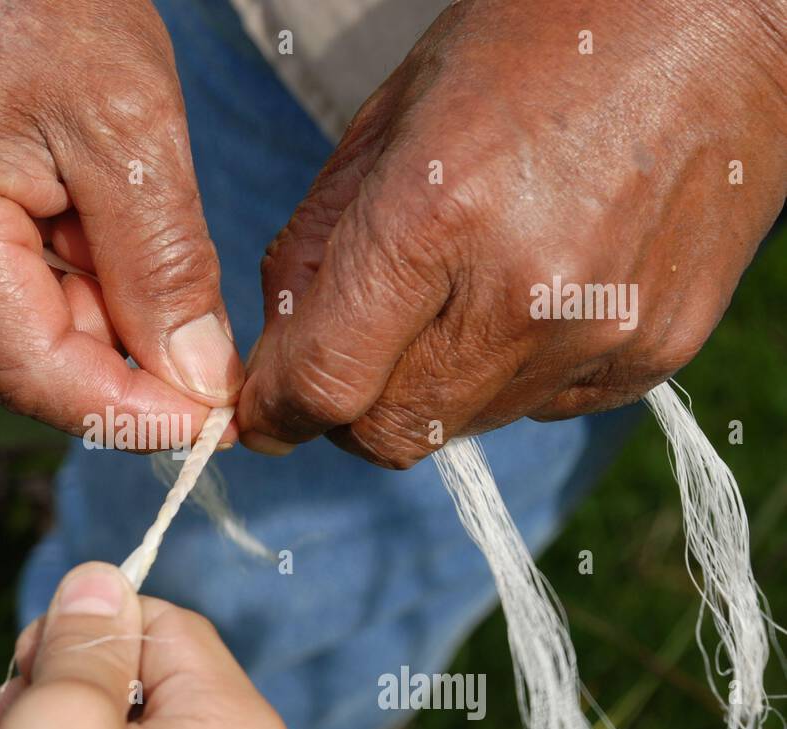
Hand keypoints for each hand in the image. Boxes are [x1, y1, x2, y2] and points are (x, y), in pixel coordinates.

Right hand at [0, 0, 241, 447]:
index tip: (210, 422)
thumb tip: (199, 381)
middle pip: (25, 361)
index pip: (34, 374)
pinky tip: (81, 216)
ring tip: (116, 214)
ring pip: (15, 334)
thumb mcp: (130, 129)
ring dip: (93, 308)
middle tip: (201, 319)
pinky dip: (62, 281)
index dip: (129, 411)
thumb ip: (164, 268)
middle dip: (122, 350)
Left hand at [238, 0, 786, 466]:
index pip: (324, 383)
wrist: (723, 18)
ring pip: (460, 428)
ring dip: (427, 388)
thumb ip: (320, 245)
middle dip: (345, 408)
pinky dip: (507, 373)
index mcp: (439, 215)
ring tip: (455, 293)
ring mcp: (600, 333)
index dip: (274, 410)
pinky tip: (528, 292)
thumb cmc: (540, 39)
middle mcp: (526, 295)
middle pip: (387, 432)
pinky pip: (538, 406)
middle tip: (348, 352)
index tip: (261, 409)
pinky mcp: (653, 354)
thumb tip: (278, 356)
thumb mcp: (394, 118)